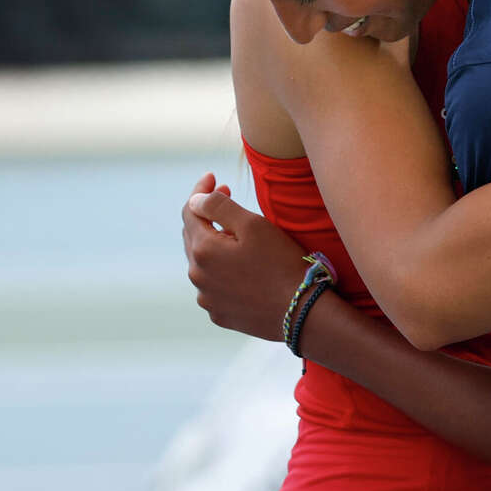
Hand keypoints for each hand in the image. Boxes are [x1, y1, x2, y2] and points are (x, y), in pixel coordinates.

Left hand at [182, 173, 308, 339]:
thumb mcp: (253, 225)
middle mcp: (197, 276)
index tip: (213, 177)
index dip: (200, 191)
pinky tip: (241, 263)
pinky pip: (213, 283)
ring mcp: (207, 298)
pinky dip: (221, 267)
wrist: (300, 311)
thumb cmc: (281, 263)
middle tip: (226, 193)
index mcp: (202, 250)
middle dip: (207, 213)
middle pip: (193, 235)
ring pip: (203, 261)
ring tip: (236, 230)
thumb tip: (194, 200)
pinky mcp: (219, 313)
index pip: (190, 211)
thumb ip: (219, 207)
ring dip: (214, 241)